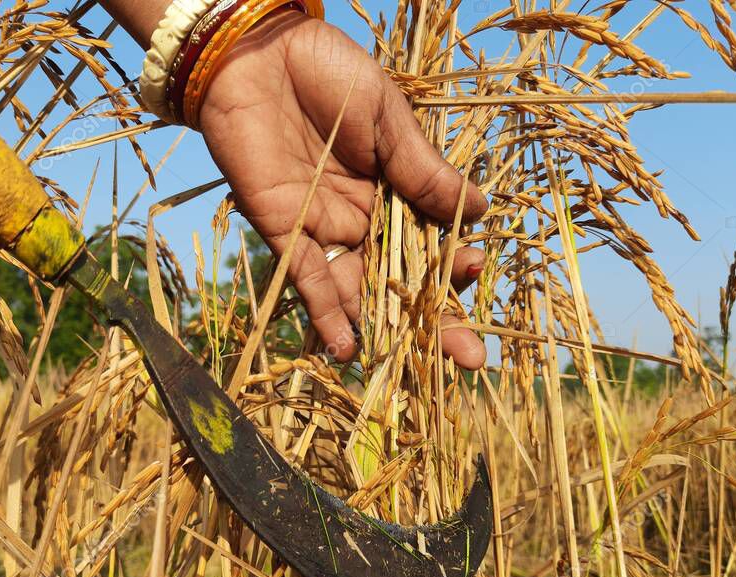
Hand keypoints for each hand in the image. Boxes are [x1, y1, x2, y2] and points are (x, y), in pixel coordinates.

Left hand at [199, 11, 487, 368]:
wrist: (257, 51)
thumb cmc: (328, 72)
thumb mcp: (389, 120)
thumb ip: (424, 170)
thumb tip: (478, 212)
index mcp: (392, 190)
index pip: (430, 242)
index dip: (453, 266)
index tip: (476, 271)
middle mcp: (360, 218)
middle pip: (400, 281)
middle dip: (434, 321)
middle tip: (470, 359)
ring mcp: (322, 229)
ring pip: (358, 291)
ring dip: (385, 329)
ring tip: (418, 366)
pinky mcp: (282, 231)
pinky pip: (307, 280)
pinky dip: (326, 313)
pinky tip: (348, 347)